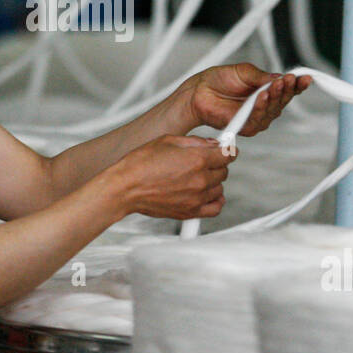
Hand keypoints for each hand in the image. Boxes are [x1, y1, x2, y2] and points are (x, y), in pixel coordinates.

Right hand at [109, 135, 234, 219]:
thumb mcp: (167, 141)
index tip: (223, 149)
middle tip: (202, 161)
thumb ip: (195, 141)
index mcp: (197, 159)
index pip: (228, 154)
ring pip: (219, 188)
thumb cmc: (140, 164)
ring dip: (212, 181)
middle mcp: (200, 179)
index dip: (226, 149)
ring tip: (196, 177)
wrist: (125, 188)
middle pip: (224, 171)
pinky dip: (214, 201)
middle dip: (215, 164)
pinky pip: (215, 208)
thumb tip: (211, 143)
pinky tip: (206, 194)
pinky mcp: (190, 212)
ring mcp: (196, 198)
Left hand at [185, 63, 310, 136]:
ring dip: (276, 96)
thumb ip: (262, 76)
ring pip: (274, 110)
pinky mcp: (247, 127)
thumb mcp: (244, 71)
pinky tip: (263, 96)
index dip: (297, 84)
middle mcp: (265, 105)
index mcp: (267, 90)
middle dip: (288, 89)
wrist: (200, 91)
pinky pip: (259, 118)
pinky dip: (262, 107)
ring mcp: (258, 117)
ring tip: (277, 85)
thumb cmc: (219, 80)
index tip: (305, 78)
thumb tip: (281, 77)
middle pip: (284, 100)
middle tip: (289, 79)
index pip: (287, 89)